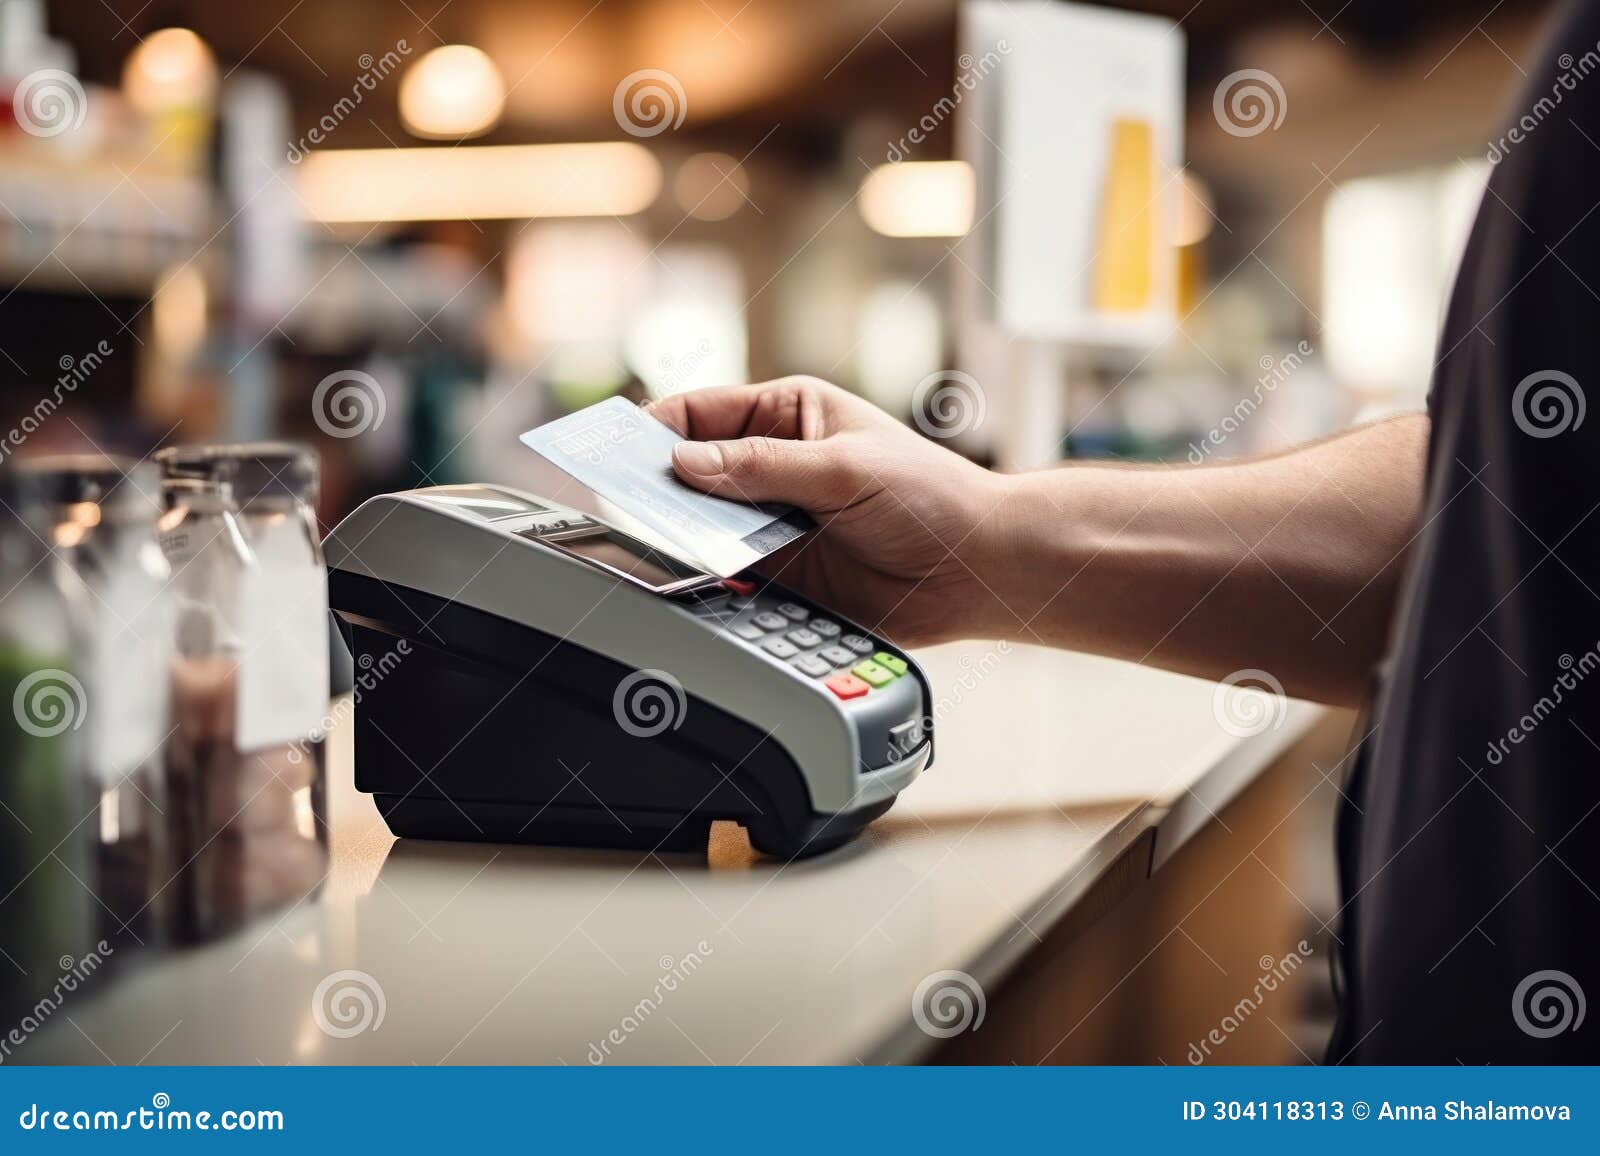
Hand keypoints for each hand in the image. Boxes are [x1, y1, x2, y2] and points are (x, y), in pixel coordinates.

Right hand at [647, 377, 1020, 646]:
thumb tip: (687, 464)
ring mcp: (774, 519)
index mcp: (789, 414)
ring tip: (659, 538)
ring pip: (703, 522)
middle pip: (693, 469)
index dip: (655, 428)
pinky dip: (707, 571)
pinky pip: (727, 568)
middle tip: (626, 500)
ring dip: (683, 530)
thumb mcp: (844, 467)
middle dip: (661, 483)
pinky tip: (696, 572)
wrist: (976, 569)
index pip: (701, 411)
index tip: (617, 448)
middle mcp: (774, 464)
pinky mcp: (781, 571)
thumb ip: (762, 467)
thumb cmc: (931, 497)